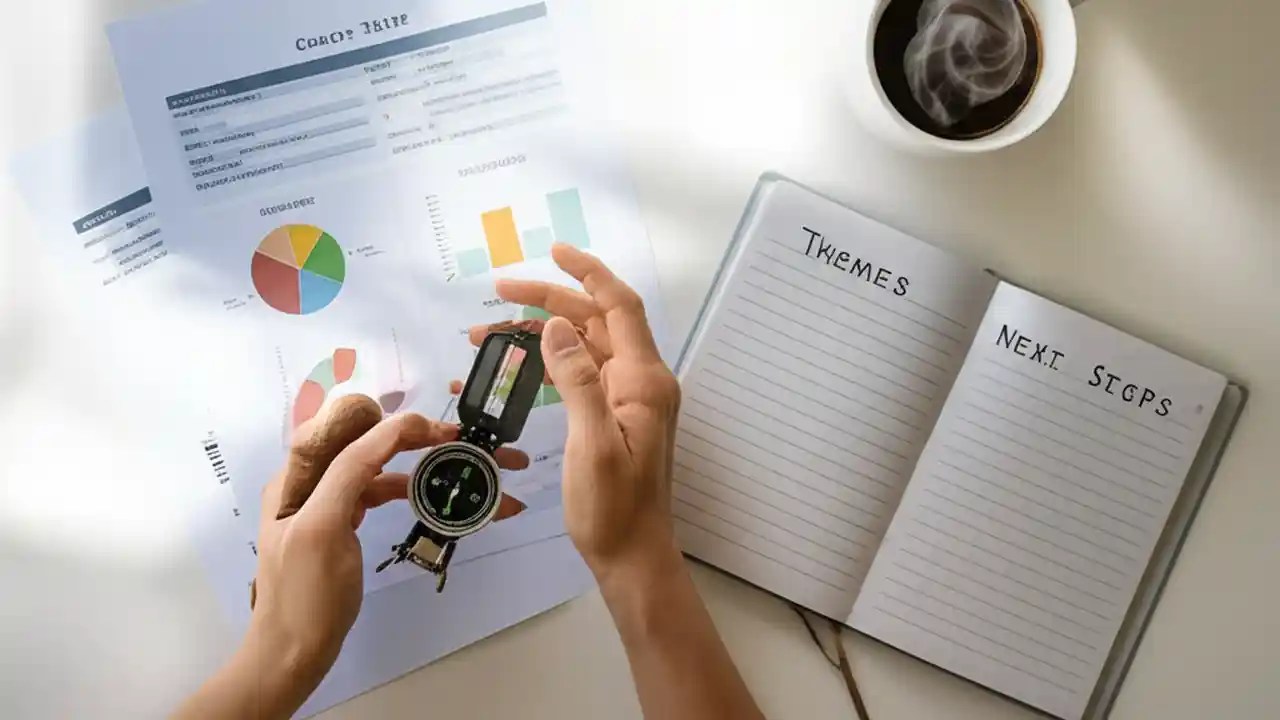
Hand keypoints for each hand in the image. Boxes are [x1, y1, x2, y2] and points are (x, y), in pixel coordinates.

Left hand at [211, 396, 527, 718]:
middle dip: (399, 432)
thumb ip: (347, 476)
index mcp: (293, 480)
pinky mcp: (333, 525)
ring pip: (364, 464)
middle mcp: (302, 484)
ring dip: (401, 456)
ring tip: (440, 455)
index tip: (432, 426)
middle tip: (445, 435)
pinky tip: (416, 488)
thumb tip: (380, 432)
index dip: (389, 423)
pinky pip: (366, 491)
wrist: (291, 653)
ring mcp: (318, 505)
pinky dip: (393, 484)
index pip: (344, 434)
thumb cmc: (305, 597)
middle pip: (354, 441)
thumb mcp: (324, 530)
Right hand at [466, 244, 680, 577]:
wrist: (632, 556)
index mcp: (643, 381)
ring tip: (488, 332)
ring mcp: (630, 400)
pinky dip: (550, 364)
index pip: (619, 307)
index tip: (554, 251)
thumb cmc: (613, 509)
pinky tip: (517, 367)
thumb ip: (578, 380)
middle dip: (550, 301)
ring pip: (585, 347)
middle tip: (498, 293)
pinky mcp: (616, 418)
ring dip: (542, 334)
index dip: (588, 273)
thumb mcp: (592, 443)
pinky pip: (583, 374)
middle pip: (597, 321)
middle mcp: (642, 382)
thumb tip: (558, 325)